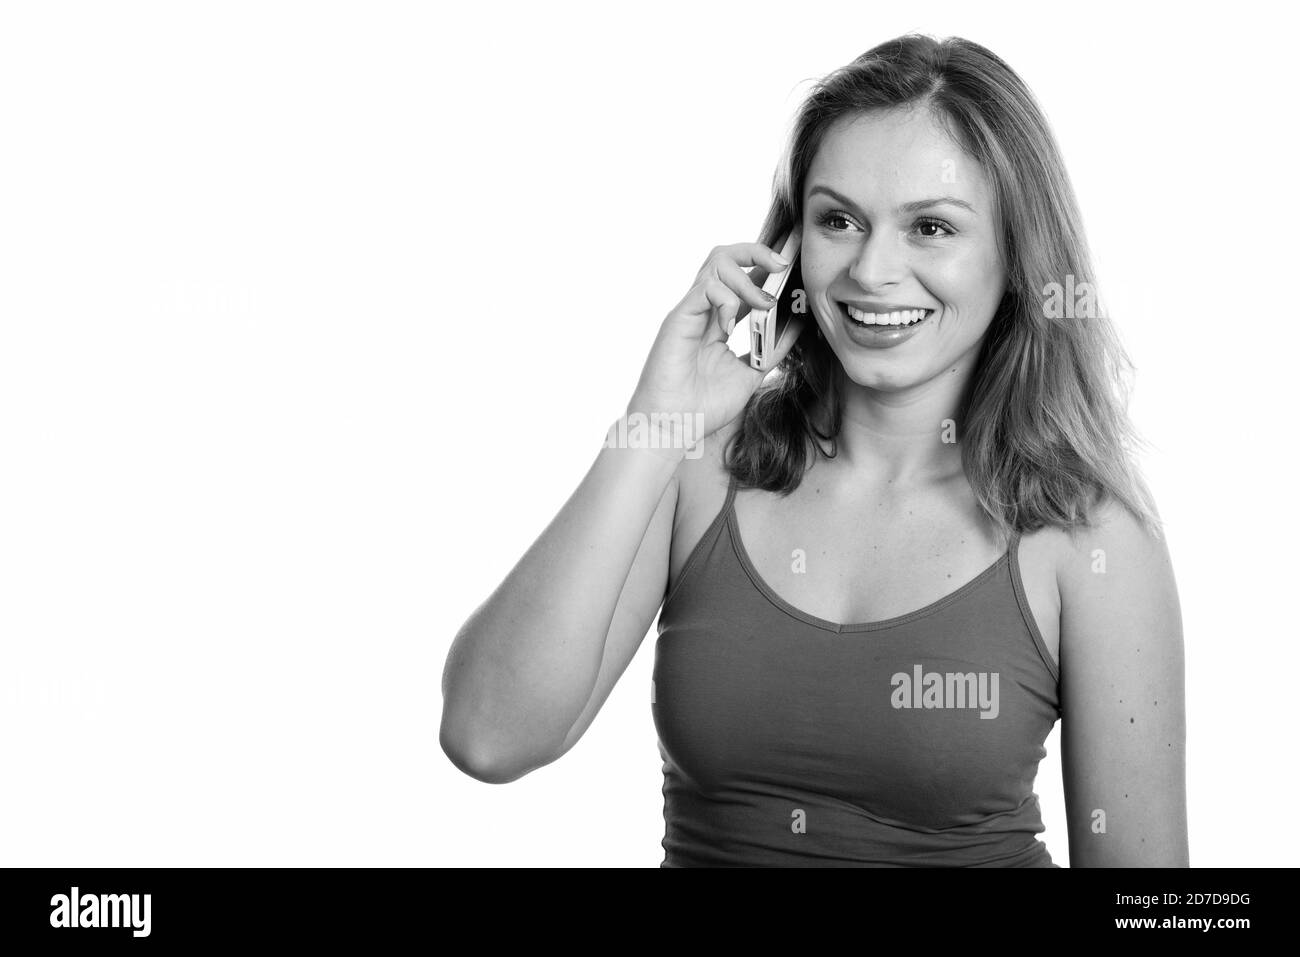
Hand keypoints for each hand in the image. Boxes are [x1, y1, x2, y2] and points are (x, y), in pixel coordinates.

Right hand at [626, 240, 797, 444]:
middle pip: (725, 256)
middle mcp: (703, 310)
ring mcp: (690, 313)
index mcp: (717, 320)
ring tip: (763, 304)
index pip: (740, 276)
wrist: (672, 428)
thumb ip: (772, 349)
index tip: (792, 267)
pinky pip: (706, 289)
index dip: (765, 265)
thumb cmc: (702, 406)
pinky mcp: (679, 319)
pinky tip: (731, 325)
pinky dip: (727, 300)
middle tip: (783, 265)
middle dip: (757, 252)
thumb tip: (798, 325)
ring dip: (747, 278)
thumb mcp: (750, 374)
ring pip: (716, 263)